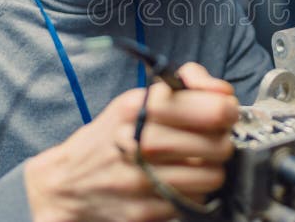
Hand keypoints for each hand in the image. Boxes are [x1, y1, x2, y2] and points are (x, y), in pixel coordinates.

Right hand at [24, 63, 238, 221]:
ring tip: (195, 163)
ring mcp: (142, 181)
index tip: (224, 113)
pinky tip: (178, 182)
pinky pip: (196, 201)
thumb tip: (224, 92)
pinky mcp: (145, 212)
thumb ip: (185, 85)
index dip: (227, 111)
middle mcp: (139, 143)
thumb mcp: (138, 98)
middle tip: (210, 140)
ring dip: (210, 169)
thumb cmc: (111, 135)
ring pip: (213, 176)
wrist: (67, 182)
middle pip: (219, 145)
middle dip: (220, 141)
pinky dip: (193, 192)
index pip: (213, 111)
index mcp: (140, 108)